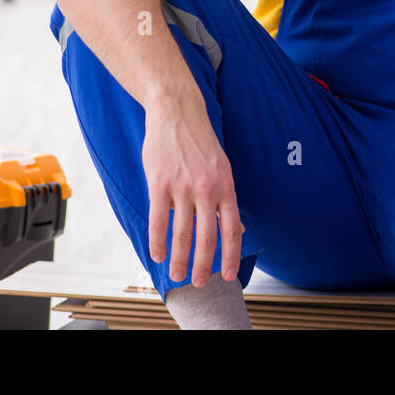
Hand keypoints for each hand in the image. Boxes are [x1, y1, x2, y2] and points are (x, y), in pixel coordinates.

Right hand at [143, 102, 244, 286]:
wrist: (177, 112)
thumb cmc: (199, 141)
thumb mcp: (222, 167)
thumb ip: (226, 198)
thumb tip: (238, 229)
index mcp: (226, 186)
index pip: (231, 229)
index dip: (230, 255)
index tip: (227, 276)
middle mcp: (207, 189)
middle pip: (207, 237)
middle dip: (203, 265)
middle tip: (200, 283)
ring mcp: (183, 187)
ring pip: (182, 233)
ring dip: (179, 259)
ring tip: (176, 275)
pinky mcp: (160, 183)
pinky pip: (158, 219)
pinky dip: (157, 241)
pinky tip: (156, 254)